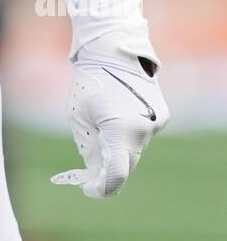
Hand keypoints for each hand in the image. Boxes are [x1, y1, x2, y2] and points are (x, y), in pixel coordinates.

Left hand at [51, 40, 168, 197]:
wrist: (115, 51)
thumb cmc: (90, 82)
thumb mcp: (78, 117)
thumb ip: (88, 148)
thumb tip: (94, 172)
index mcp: (119, 130)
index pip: (115, 174)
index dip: (101, 188)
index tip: (87, 189)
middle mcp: (143, 130)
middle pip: (126, 164)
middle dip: (107, 170)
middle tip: (90, 174)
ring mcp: (156, 124)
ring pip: (135, 150)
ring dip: (118, 150)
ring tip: (101, 131)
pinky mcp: (162, 117)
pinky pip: (142, 136)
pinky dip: (128, 136)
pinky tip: (117, 117)